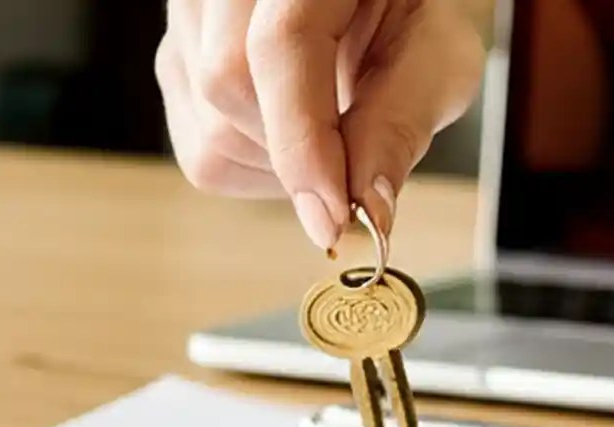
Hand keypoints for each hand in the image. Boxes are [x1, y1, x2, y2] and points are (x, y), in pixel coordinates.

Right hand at [154, 0, 486, 249]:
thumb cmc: (413, 13)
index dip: (303, 142)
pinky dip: (254, 167)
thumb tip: (368, 209)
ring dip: (279, 168)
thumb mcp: (437, 55)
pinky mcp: (177, 60)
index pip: (278, 46)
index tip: (335, 218)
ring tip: (330, 137)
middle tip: (354, 167)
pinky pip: (199, 148)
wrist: (376, 3)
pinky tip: (293, 137)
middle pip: (228, 89)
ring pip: (208, 130)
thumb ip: (400, 123)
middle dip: (297, 157)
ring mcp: (190, 18)